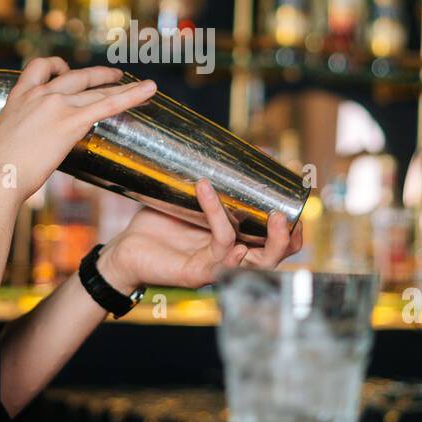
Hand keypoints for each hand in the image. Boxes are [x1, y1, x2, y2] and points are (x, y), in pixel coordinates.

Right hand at [0, 58, 155, 200]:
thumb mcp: (2, 143)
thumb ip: (18, 140)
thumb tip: (23, 158)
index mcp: (18, 97)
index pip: (40, 68)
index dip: (57, 66)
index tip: (66, 71)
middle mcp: (39, 94)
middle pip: (75, 76)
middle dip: (97, 75)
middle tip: (113, 75)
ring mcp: (56, 105)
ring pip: (95, 89)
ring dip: (119, 85)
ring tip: (140, 85)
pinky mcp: (71, 122)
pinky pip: (108, 104)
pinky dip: (132, 95)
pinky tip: (148, 91)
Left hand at [99, 178, 303, 290]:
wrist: (124, 247)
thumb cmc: (159, 223)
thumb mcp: (191, 198)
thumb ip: (214, 180)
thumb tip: (242, 148)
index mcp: (235, 243)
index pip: (275, 244)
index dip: (293, 229)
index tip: (297, 200)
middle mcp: (230, 260)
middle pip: (273, 260)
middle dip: (288, 240)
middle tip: (289, 215)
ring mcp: (215, 268)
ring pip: (253, 260)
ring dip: (265, 235)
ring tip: (271, 213)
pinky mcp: (196, 273)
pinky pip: (218, 250)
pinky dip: (222, 226)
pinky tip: (219, 209)